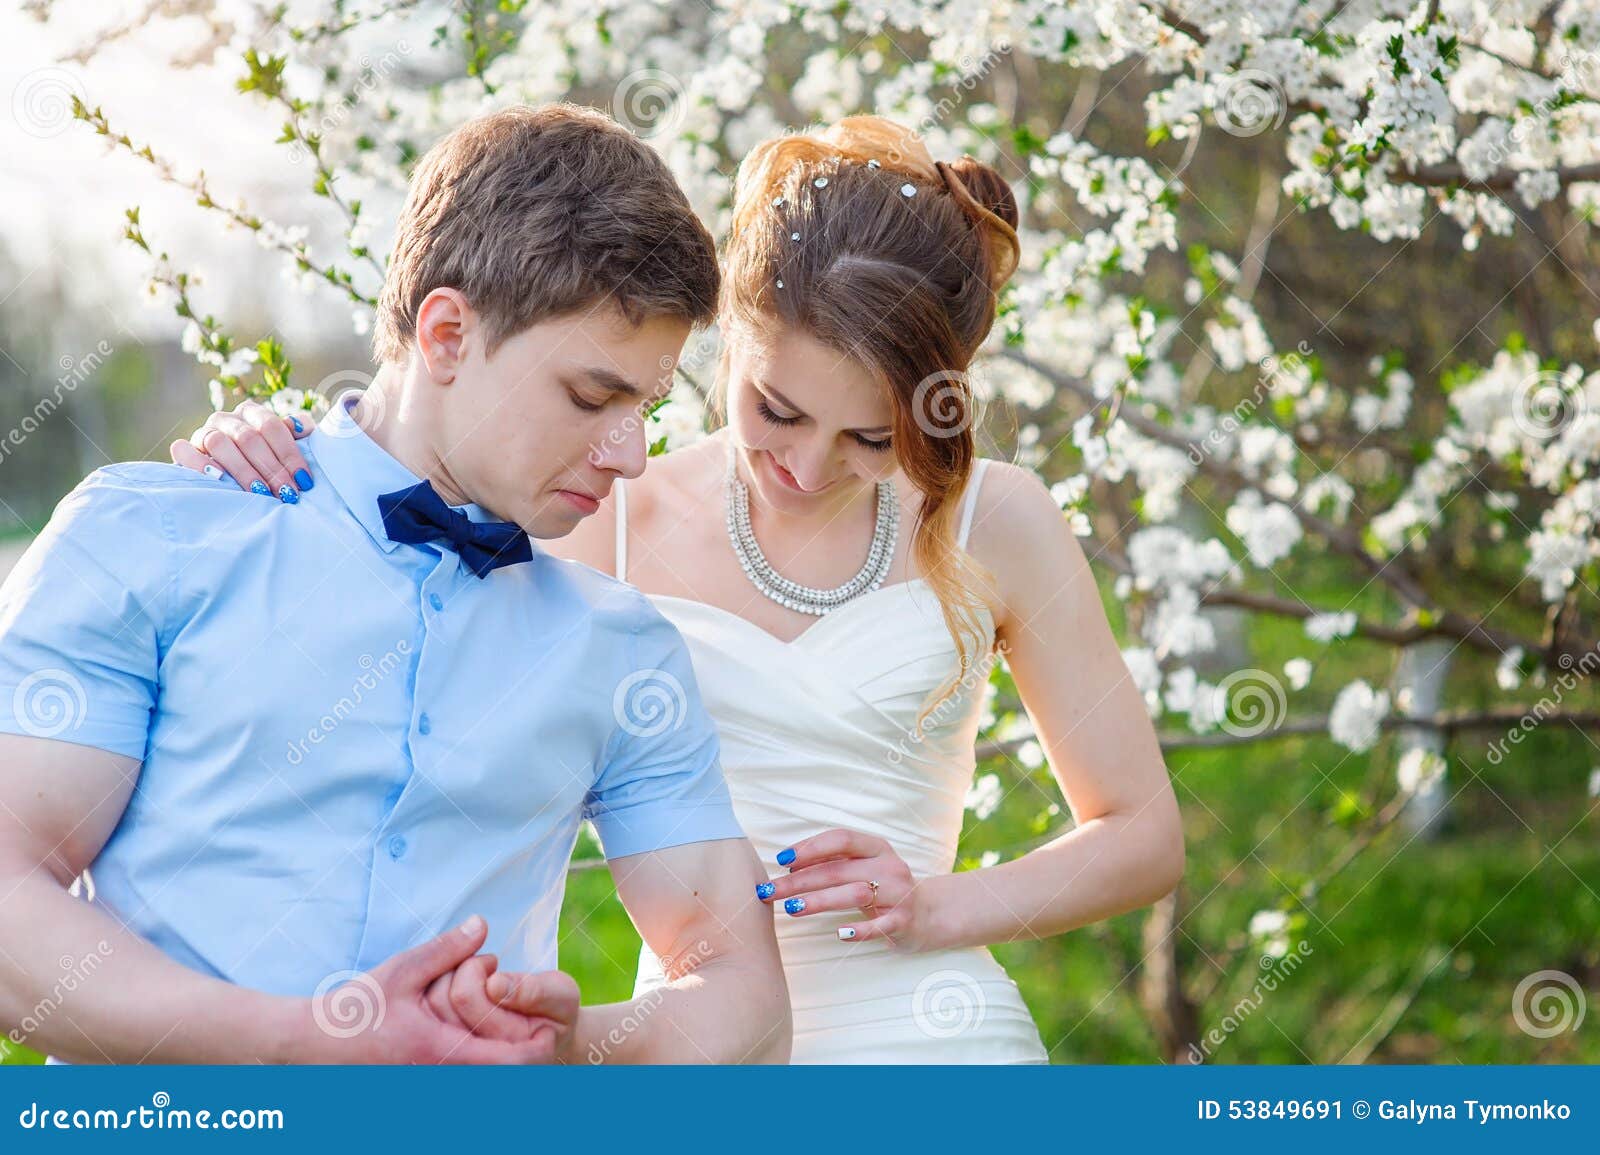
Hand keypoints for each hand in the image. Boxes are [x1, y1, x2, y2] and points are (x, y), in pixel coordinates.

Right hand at [170, 399, 313, 498]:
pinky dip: (200, 464)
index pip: (271, 426)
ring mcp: (203, 432)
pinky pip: (184, 450)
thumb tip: (300, 426)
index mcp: (251, 412)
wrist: (229, 477)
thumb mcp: (285, 445)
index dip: (289, 454)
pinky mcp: (185, 449)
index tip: (304, 481)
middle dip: (271, 468)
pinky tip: (221, 481)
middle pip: (248, 438)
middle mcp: (226, 418)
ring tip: (260, 492)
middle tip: (286, 493)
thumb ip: (299, 431)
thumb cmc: (266, 460)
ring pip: (219, 443)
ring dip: (242, 470)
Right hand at [306, 915, 569, 1063]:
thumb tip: (483, 926)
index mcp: (443, 1052)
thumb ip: (447, 950)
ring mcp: (432, 1085)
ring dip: (505, 1057)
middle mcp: (442, 1077)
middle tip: (539, 1024)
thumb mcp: (403, 971)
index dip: (538, 1046)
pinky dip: (481, 1061)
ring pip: (486, 1079)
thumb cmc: (357, 1009)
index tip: (547, 1024)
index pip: (512, 1063)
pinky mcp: (423, 1084)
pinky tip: (480, 1037)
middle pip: (506, 1077)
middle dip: (527, 1052)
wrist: (312, 1047)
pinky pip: (465, 1077)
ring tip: (512, 1028)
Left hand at [757, 828, 939, 949]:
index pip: (840, 839)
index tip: (781, 860)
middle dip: (800, 880)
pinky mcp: (903, 921)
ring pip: (855, 894)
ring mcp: (899, 893)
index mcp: (876, 847)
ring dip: (820, 900)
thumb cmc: (885, 888)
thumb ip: (834, 862)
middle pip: (838, 869)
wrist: (930, 913)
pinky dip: (858, 930)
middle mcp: (889, 866)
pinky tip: (838, 934)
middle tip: (770, 891)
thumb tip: (789, 864)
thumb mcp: (864, 867)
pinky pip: (879, 926)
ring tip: (792, 908)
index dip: (810, 847)